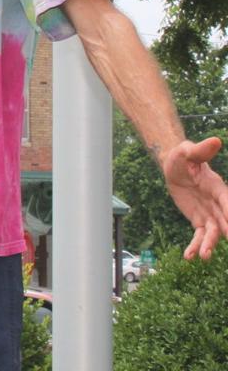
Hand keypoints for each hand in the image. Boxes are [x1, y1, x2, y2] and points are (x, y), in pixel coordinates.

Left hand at [160, 136, 227, 259]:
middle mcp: (216, 203)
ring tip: (204, 257)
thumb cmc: (183, 157)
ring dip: (209, 244)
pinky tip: (189, 257)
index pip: (226, 201)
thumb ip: (200, 150)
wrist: (175, 167)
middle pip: (225, 221)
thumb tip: (215, 140)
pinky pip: (199, 235)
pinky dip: (195, 246)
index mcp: (216, 188)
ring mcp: (209, 213)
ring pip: (213, 232)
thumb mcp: (187, 152)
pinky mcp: (199, 220)